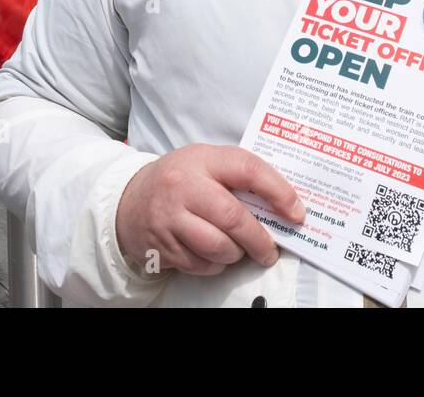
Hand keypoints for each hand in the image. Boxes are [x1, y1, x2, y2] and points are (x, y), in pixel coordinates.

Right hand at [116, 144, 304, 276]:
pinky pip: (200, 265)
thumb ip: (238, 176)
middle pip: (233, 218)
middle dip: (259, 239)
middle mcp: (183, 187)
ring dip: (236, 254)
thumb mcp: (205, 163)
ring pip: (217, 246)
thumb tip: (282, 203)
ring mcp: (169, 218)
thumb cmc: (179, 180)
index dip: (278, 192)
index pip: (248, 169)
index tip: (296, 213)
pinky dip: (215, 264)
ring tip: (239, 249)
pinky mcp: (161, 246)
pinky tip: (213, 254)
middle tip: (271, 250)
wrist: (127, 200)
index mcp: (202, 160)